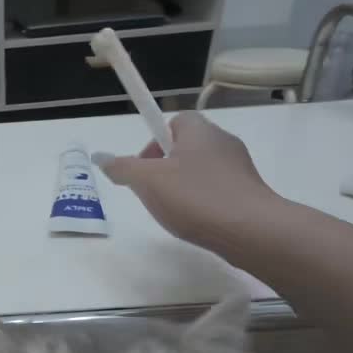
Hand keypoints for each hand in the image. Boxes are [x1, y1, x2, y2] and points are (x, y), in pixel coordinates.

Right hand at [96, 111, 281, 246]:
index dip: (153, 141)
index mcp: (199, 130)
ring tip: (176, 213)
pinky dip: (204, 203)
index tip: (144, 168)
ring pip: (202, 171)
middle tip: (154, 193)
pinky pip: (218, 190)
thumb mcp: (149, 182)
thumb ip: (123, 168)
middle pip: (186, 147)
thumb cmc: (197, 198)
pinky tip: (199, 223)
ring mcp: (240, 168)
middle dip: (166, 168)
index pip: (174, 121)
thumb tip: (100, 158)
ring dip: (185, 188)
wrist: (252, 231)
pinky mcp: (249, 192)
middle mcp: (223, 141)